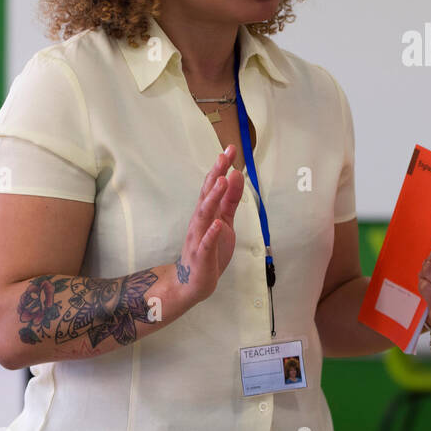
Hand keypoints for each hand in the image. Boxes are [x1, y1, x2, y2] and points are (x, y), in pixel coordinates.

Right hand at [177, 145, 244, 305]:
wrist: (194, 281)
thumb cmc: (211, 248)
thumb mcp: (225, 220)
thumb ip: (230, 199)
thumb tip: (236, 175)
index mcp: (207, 211)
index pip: (213, 185)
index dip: (221, 167)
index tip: (230, 149)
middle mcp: (200, 220)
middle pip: (207, 194)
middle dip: (215, 174)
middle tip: (223, 156)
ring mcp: (199, 237)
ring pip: (204, 214)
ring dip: (213, 197)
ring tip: (221, 181)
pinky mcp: (202, 255)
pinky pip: (206, 243)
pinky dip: (211, 233)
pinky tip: (217, 223)